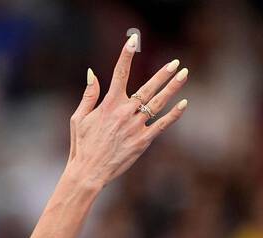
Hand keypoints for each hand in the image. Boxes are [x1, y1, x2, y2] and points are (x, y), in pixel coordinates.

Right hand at [66, 35, 188, 188]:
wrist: (88, 172)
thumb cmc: (82, 146)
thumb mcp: (79, 118)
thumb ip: (89, 95)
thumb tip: (92, 73)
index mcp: (109, 104)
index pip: (119, 73)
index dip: (126, 55)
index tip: (133, 40)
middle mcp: (125, 112)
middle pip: (148, 87)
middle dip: (163, 73)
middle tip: (175, 63)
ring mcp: (135, 126)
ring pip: (158, 102)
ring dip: (173, 87)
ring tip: (184, 75)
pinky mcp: (143, 141)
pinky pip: (162, 124)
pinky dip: (174, 114)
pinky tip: (184, 103)